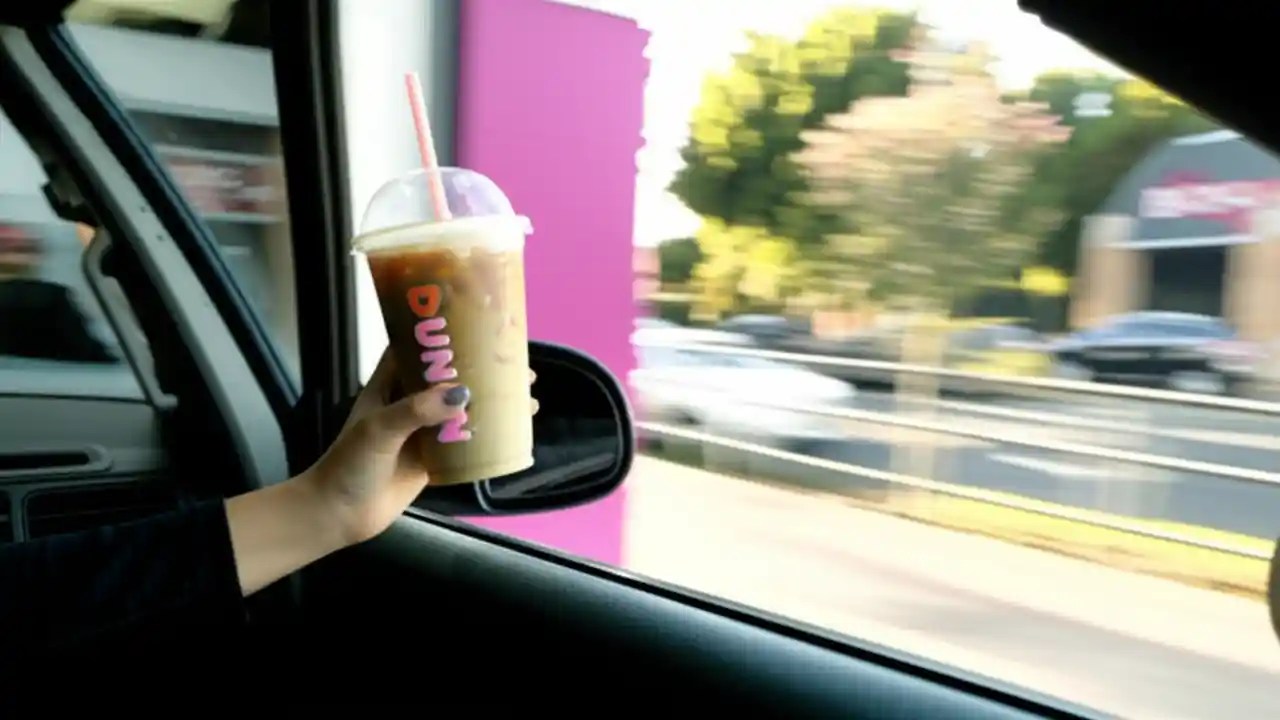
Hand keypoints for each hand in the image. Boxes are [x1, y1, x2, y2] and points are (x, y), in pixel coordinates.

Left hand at [226, 347, 535, 595]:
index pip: (418, 348)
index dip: (444, 334)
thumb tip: (462, 394)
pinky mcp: (434, 459)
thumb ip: (417, 410)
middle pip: (450, 377)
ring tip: (525, 396)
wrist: (339, 514)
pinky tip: (512, 432)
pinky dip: (488, 435)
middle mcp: (408, 402)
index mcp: (389, 384)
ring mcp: (422, 431)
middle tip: (517, 365)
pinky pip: (466, 442)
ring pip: (462, 409)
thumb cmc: (349, 464)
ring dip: (491, 402)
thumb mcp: (380, 428)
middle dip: (482, 369)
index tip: (477, 324)